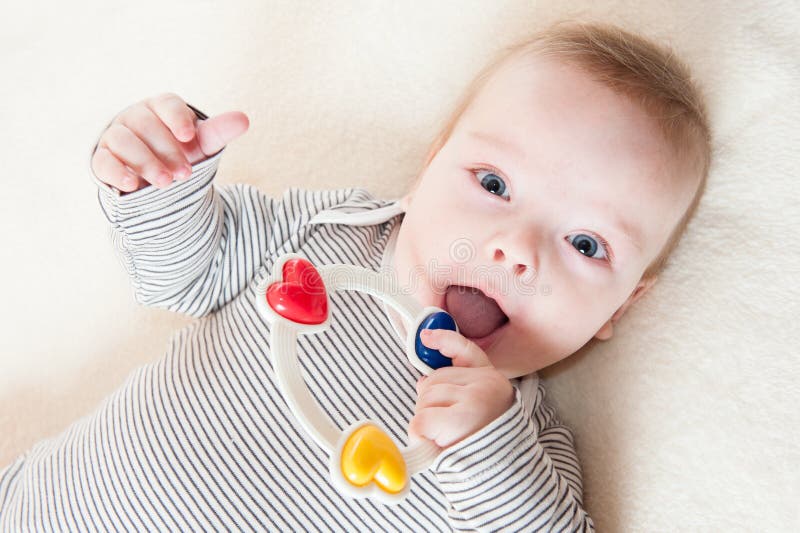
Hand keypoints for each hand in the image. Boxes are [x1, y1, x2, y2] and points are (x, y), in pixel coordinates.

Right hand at [90, 93, 248, 192]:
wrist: (158, 178)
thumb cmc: (181, 153)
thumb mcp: (201, 144)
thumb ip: (218, 132)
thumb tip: (244, 119)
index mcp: (160, 109)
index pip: (166, 104)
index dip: (176, 118)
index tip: (187, 136)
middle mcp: (135, 118)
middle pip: (145, 125)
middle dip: (166, 150)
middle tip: (185, 174)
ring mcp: (115, 137)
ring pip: (122, 141)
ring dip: (145, 162)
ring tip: (165, 182)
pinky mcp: (103, 159)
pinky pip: (103, 161)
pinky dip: (116, 171)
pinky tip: (131, 185)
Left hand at [409, 328, 514, 448]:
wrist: (506, 477)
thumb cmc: (485, 443)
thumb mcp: (479, 410)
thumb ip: (455, 389)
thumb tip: (422, 381)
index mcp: (491, 379)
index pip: (465, 350)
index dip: (444, 340)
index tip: (425, 337)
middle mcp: (485, 384)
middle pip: (433, 381)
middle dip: (429, 403)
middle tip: (445, 427)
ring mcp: (474, 399)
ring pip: (424, 399)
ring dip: (425, 421)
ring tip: (446, 437)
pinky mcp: (459, 418)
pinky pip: (420, 419)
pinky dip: (419, 434)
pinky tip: (436, 444)